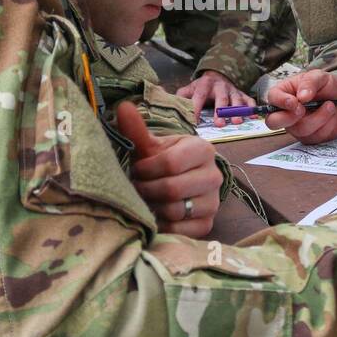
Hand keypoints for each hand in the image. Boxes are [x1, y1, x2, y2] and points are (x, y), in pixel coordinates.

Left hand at [115, 101, 221, 237]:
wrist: (180, 179)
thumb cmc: (163, 160)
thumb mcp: (151, 146)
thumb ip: (137, 130)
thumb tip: (123, 107)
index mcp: (203, 150)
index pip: (170, 163)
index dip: (146, 169)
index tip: (137, 169)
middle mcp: (214, 176)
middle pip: (172, 189)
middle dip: (147, 189)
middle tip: (137, 186)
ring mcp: (213, 202)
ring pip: (175, 211)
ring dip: (152, 207)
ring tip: (145, 199)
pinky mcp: (207, 224)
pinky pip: (180, 230)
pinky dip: (162, 225)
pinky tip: (155, 215)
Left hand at [177, 70, 253, 125]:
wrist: (218, 75)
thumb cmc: (202, 87)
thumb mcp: (190, 89)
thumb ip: (181, 97)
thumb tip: (169, 105)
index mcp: (205, 84)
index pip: (199, 96)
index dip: (196, 107)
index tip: (194, 121)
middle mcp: (220, 86)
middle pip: (221, 98)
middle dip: (221, 111)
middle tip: (219, 124)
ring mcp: (232, 90)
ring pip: (236, 100)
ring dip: (237, 111)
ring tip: (237, 122)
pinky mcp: (242, 94)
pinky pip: (249, 100)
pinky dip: (251, 107)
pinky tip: (253, 116)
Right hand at [264, 69, 336, 143]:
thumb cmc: (326, 86)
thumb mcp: (319, 76)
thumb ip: (309, 82)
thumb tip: (302, 96)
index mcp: (284, 93)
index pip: (273, 98)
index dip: (281, 102)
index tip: (294, 102)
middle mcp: (286, 112)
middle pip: (274, 122)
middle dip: (289, 118)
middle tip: (303, 110)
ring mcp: (296, 126)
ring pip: (300, 130)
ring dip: (319, 117)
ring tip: (330, 105)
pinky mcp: (309, 137)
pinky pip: (316, 136)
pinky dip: (328, 125)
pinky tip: (331, 115)